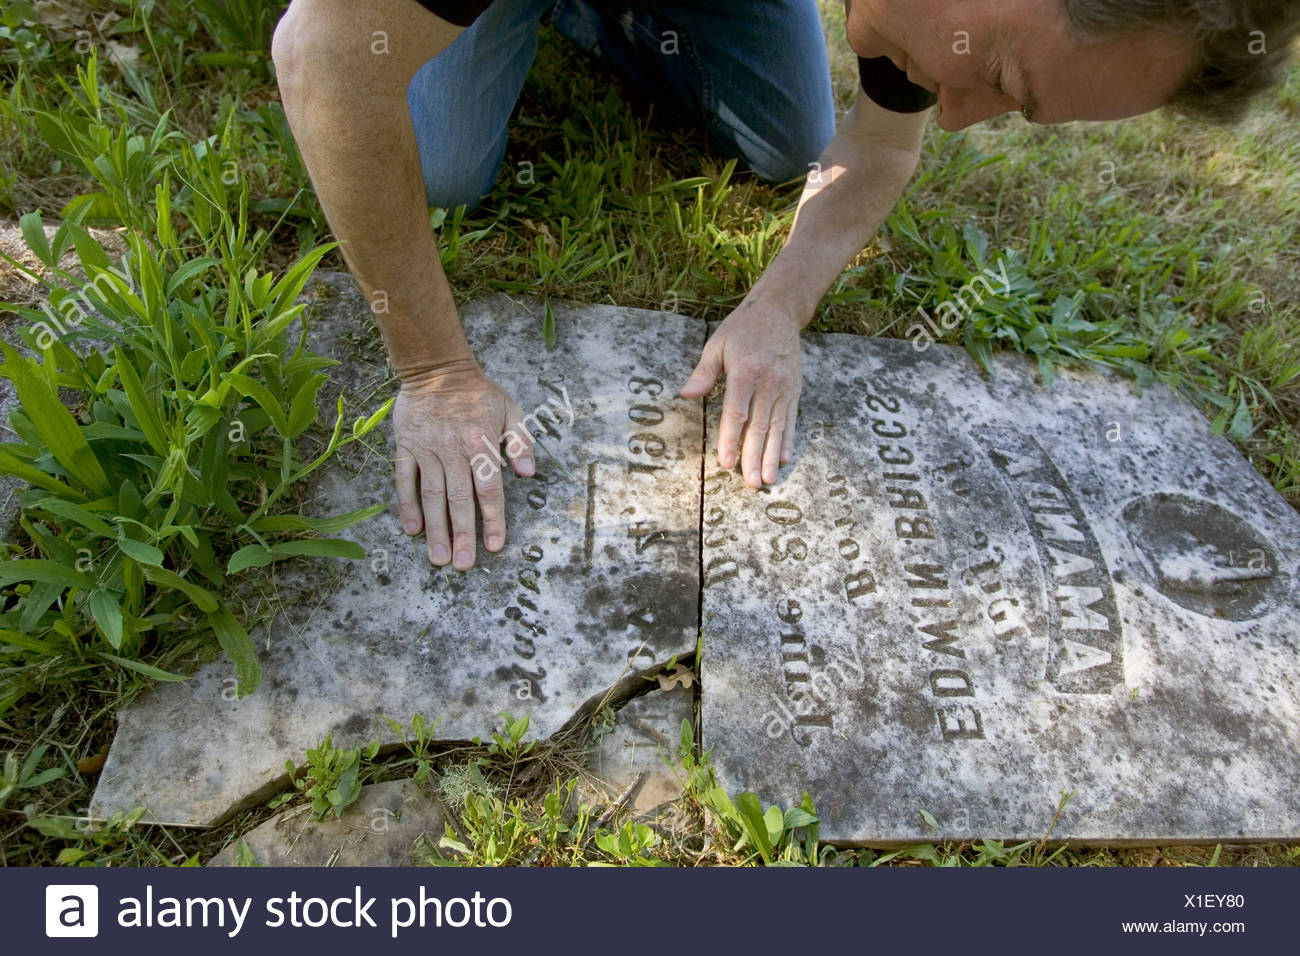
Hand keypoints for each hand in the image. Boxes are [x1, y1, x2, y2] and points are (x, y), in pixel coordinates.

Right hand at [393, 364, 534, 569]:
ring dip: (435, 528)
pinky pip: (405, 479)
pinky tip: (412, 529)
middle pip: (459, 500)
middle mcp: (453, 449)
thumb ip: (521, 442)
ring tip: (438, 557)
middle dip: (462, 535)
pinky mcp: (406, 446)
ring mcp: (427, 449)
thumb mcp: (511, 409)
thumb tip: (529, 473)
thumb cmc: (478, 392)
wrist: (436, 368)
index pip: (489, 489)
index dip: (493, 520)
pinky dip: (407, 505)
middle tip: (462, 565)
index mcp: (481, 443)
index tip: (495, 546)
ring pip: (432, 495)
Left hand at [680, 301, 802, 487]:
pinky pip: (791, 419)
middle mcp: (767, 383)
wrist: (779, 311)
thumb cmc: (742, 329)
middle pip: (759, 426)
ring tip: (767, 480)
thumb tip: (686, 394)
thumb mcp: (717, 344)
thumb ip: (704, 373)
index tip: (726, 463)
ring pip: (777, 427)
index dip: (731, 440)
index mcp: (745, 373)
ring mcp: (784, 387)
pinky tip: (783, 458)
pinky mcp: (794, 389)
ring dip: (771, 456)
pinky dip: (788, 440)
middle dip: (753, 457)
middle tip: (751, 484)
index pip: (736, 414)